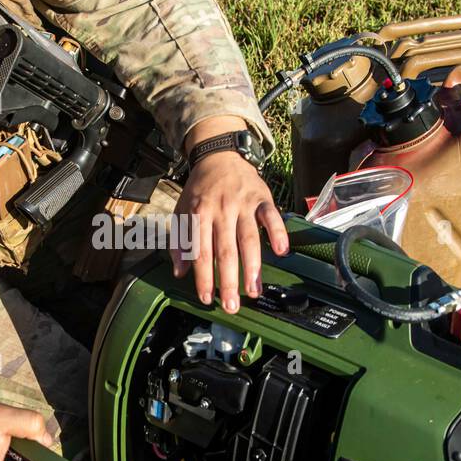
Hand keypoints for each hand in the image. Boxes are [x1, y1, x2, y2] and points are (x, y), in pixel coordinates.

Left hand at [172, 117, 289, 312]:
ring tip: (254, 290)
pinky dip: (278, 232)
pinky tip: (281, 252)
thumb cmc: (200, 190)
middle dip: (228, 280)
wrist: (219, 155)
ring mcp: (243, 204)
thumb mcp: (181, 211)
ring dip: (252, 266)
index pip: (201, 251)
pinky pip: (272, 217)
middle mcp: (220, 210)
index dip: (203, 276)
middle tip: (231, 305)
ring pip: (248, 238)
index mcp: (198, 214)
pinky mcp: (262, 198)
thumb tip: (179, 272)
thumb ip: (179, 242)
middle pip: (225, 250)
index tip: (207, 298)